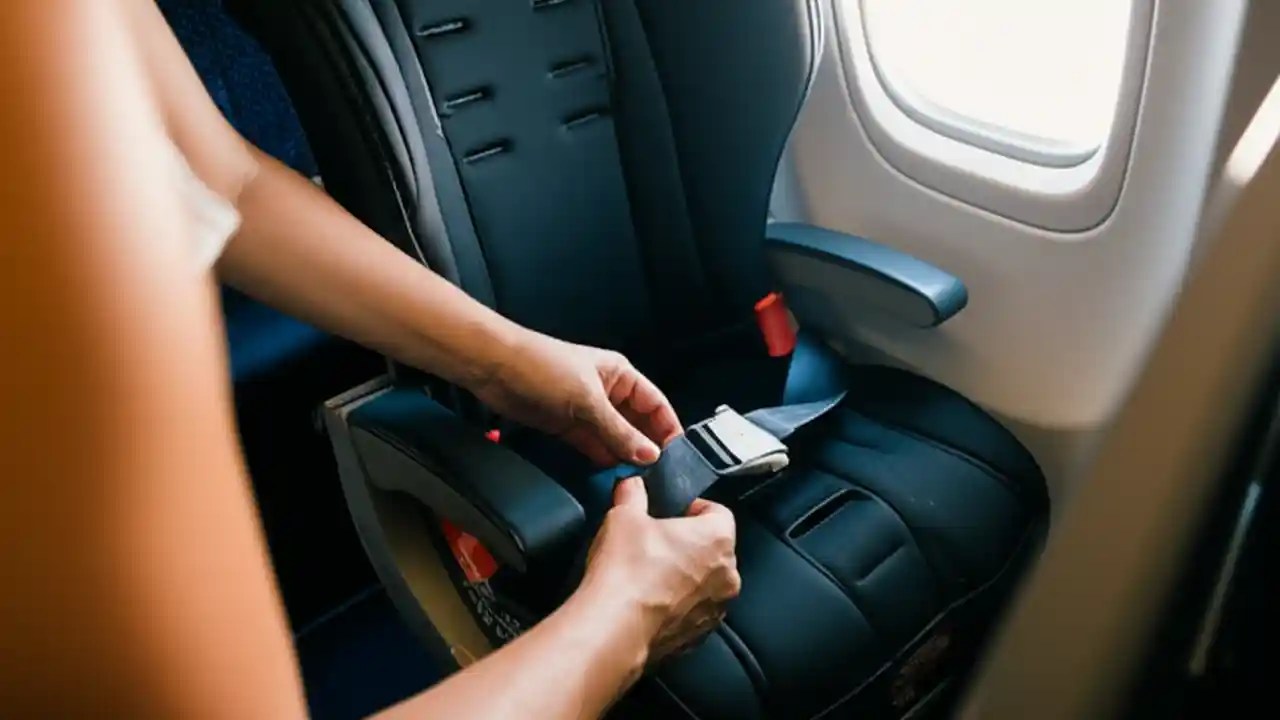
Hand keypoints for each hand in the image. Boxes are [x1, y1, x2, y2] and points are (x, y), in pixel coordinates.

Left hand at [471, 329, 681, 465]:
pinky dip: (601, 459)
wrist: (493, 367)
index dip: (668, 430)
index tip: (678, 458)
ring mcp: (586, 411)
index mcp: (621, 375)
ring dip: (623, 457)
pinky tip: (610, 477)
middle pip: (637, 424)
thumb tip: (650, 455)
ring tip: (638, 483)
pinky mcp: (566, 426)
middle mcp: (608, 393)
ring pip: (614, 438)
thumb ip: (619, 432)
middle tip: (659, 478)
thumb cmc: (542, 369)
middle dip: (647, 448)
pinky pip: (592, 446)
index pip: (656, 405)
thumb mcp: (587, 402)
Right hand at [579, 477, 740, 664]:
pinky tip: (650, 601)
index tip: (675, 511)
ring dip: (687, 576)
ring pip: (707, 583)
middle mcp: (727, 575)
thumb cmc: (627, 570)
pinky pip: (694, 611)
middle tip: (658, 541)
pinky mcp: (699, 636)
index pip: (719, 512)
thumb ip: (633, 494)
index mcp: (718, 538)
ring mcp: (716, 609)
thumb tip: (631, 485)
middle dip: (690, 543)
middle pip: (715, 548)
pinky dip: (678, 605)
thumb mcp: (624, 516)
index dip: (695, 508)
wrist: (616, 628)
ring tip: (651, 574)